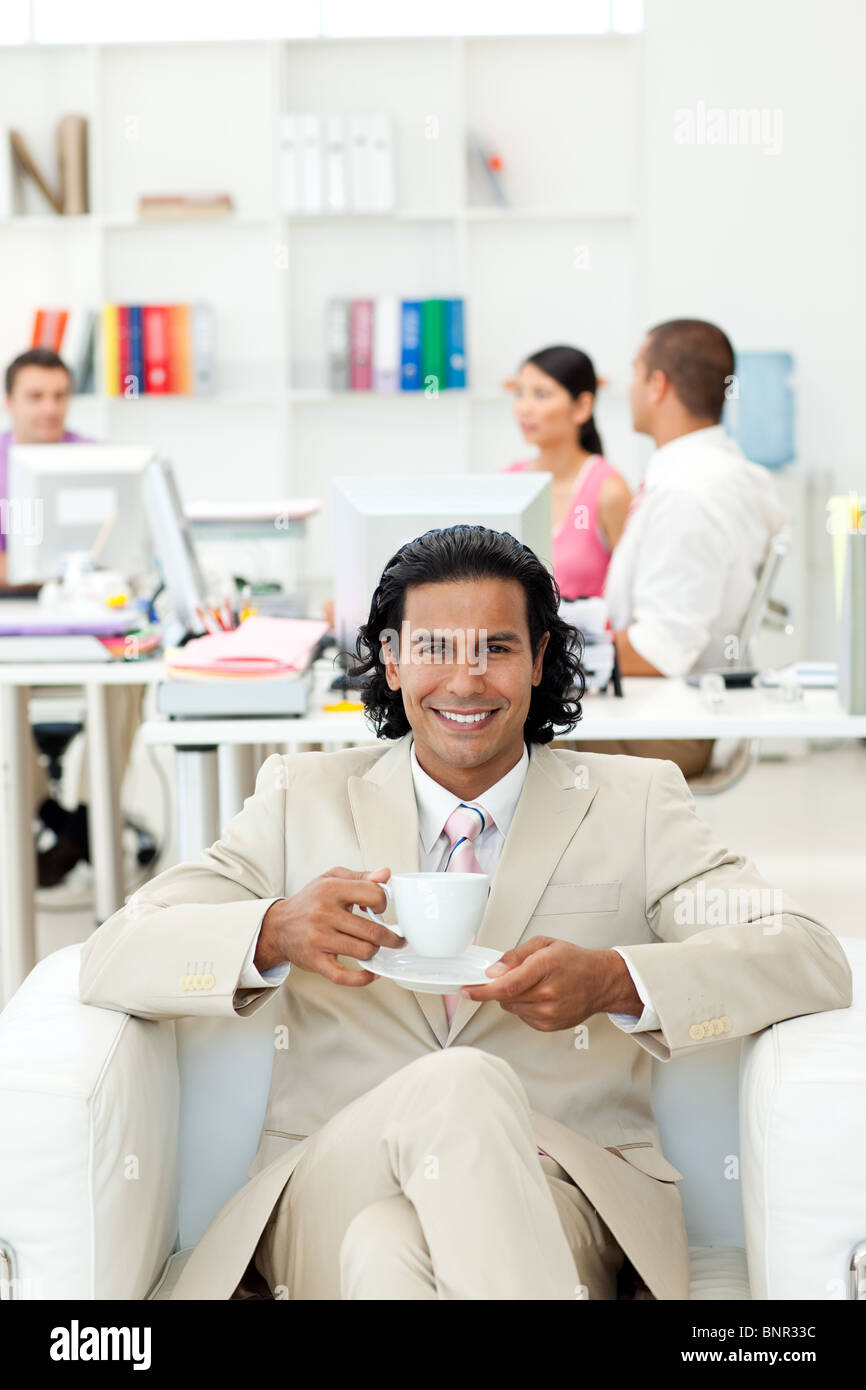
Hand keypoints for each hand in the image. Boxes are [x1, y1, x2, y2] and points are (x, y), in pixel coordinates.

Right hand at [256, 866, 404, 986]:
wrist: (278, 926)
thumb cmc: (309, 902)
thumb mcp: (331, 879)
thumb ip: (361, 876)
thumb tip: (385, 874)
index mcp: (331, 889)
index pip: (373, 895)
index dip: (383, 903)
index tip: (380, 909)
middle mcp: (324, 913)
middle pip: (372, 931)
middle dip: (391, 937)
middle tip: (396, 939)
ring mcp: (319, 939)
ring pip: (364, 951)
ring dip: (375, 952)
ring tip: (374, 948)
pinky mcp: (315, 961)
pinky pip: (344, 976)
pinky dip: (363, 978)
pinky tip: (372, 973)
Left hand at [460, 938, 636, 1031]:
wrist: (600, 982)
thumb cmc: (573, 961)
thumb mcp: (543, 944)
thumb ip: (514, 956)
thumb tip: (493, 971)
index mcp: (546, 967)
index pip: (507, 985)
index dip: (483, 990)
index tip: (467, 990)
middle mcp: (548, 993)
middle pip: (506, 998)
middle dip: (498, 988)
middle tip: (507, 976)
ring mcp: (550, 1013)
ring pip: (511, 1008)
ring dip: (512, 997)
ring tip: (532, 984)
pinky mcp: (550, 1025)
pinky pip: (522, 1017)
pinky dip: (522, 1006)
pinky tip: (538, 996)